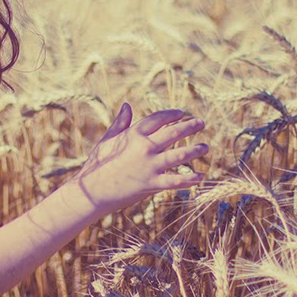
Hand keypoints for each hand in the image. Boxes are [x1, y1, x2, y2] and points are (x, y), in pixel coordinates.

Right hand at [72, 102, 208, 216]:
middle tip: (201, 123)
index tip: (181, 113)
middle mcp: (144, 147)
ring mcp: (150, 166)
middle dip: (190, 126)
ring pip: (180, 155)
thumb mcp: (108, 139)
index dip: (172, 114)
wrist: (92, 191)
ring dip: (195, 151)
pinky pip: (176, 180)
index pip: (158, 119)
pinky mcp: (152, 184)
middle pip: (173, 133)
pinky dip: (189, 179)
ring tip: (205, 147)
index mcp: (133, 134)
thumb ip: (121, 123)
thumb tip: (127, 105)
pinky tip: (200, 176)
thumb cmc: (98, 164)